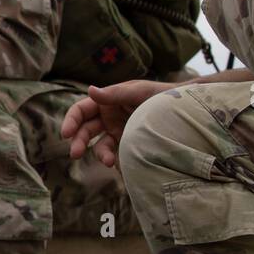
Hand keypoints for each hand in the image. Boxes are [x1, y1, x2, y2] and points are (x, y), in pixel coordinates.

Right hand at [61, 80, 177, 168]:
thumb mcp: (140, 91)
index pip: (81, 110)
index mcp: (107, 101)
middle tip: (74, 154)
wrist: (188, 111)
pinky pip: (114, 153)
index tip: (66, 134)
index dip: (71, 121)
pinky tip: (117, 163)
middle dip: (78, 141)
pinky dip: (112, 158)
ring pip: (98, 144)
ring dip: (99, 153)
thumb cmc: (163, 95)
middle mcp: (109, 116)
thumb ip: (115, 93)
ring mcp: (118, 132)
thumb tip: (90, 90)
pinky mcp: (128, 145)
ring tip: (108, 162)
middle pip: (85, 130)